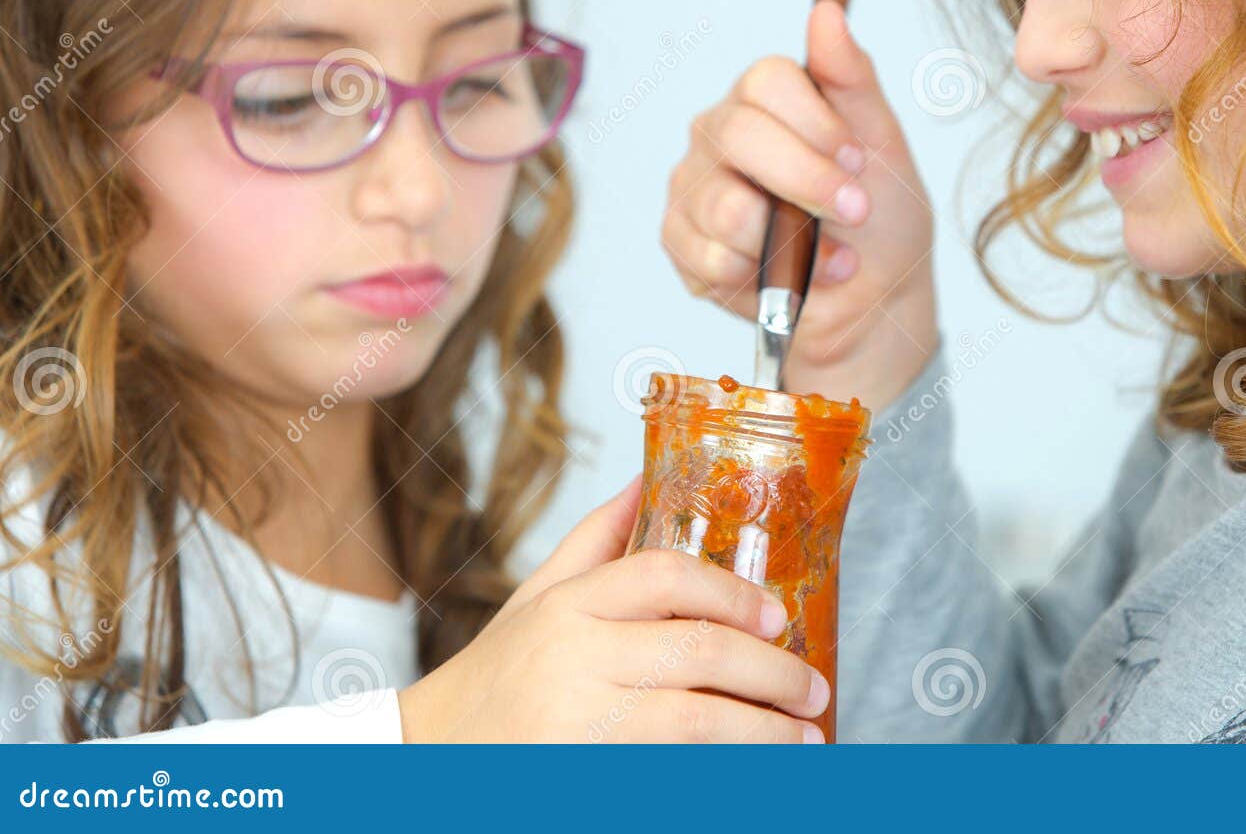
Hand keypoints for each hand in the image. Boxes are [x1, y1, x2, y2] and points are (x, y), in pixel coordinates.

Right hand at [396, 476, 828, 741]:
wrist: (427, 759)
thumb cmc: (495, 679)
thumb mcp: (536, 599)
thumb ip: (596, 541)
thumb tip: (649, 477)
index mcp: (567, 606)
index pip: (664, 576)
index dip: (733, 593)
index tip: (778, 615)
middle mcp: (573, 658)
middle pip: (697, 649)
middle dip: (772, 670)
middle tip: (811, 688)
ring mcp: (578, 723)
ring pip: (696, 719)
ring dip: (764, 732)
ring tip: (804, 740)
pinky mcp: (585, 775)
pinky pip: (673, 770)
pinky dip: (722, 771)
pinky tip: (755, 775)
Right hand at [662, 0, 937, 411]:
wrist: (872, 306)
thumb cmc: (879, 223)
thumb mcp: (883, 146)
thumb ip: (851, 78)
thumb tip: (825, 13)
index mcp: (767, 100)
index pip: (767, 80)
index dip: (816, 124)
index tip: (857, 158)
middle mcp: (720, 135)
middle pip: (740, 133)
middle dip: (807, 182)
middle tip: (853, 211)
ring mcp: (694, 188)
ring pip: (723, 202)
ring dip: (789, 239)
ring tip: (822, 253)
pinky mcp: (681, 244)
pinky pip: (707, 255)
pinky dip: (761, 275)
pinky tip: (790, 278)